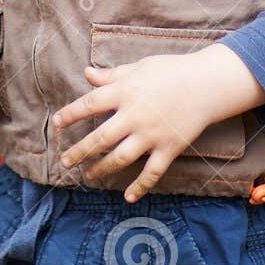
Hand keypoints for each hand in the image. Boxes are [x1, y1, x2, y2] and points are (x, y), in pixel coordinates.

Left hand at [52, 44, 264, 201]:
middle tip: (64, 161)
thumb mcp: (139, 67)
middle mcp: (134, 116)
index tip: (57, 123)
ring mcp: (151, 134)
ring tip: (87, 176)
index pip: (90, 104)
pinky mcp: (169, 148)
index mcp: (125, 92)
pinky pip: (152, 172)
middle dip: (79, 151)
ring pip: (120, 158)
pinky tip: (128, 197)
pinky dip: (140, 186)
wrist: (208, 84)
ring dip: (101, 169)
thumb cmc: (171, 71)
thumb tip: (87, 73)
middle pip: (100, 138)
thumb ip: (112, 75)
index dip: (71, 114)